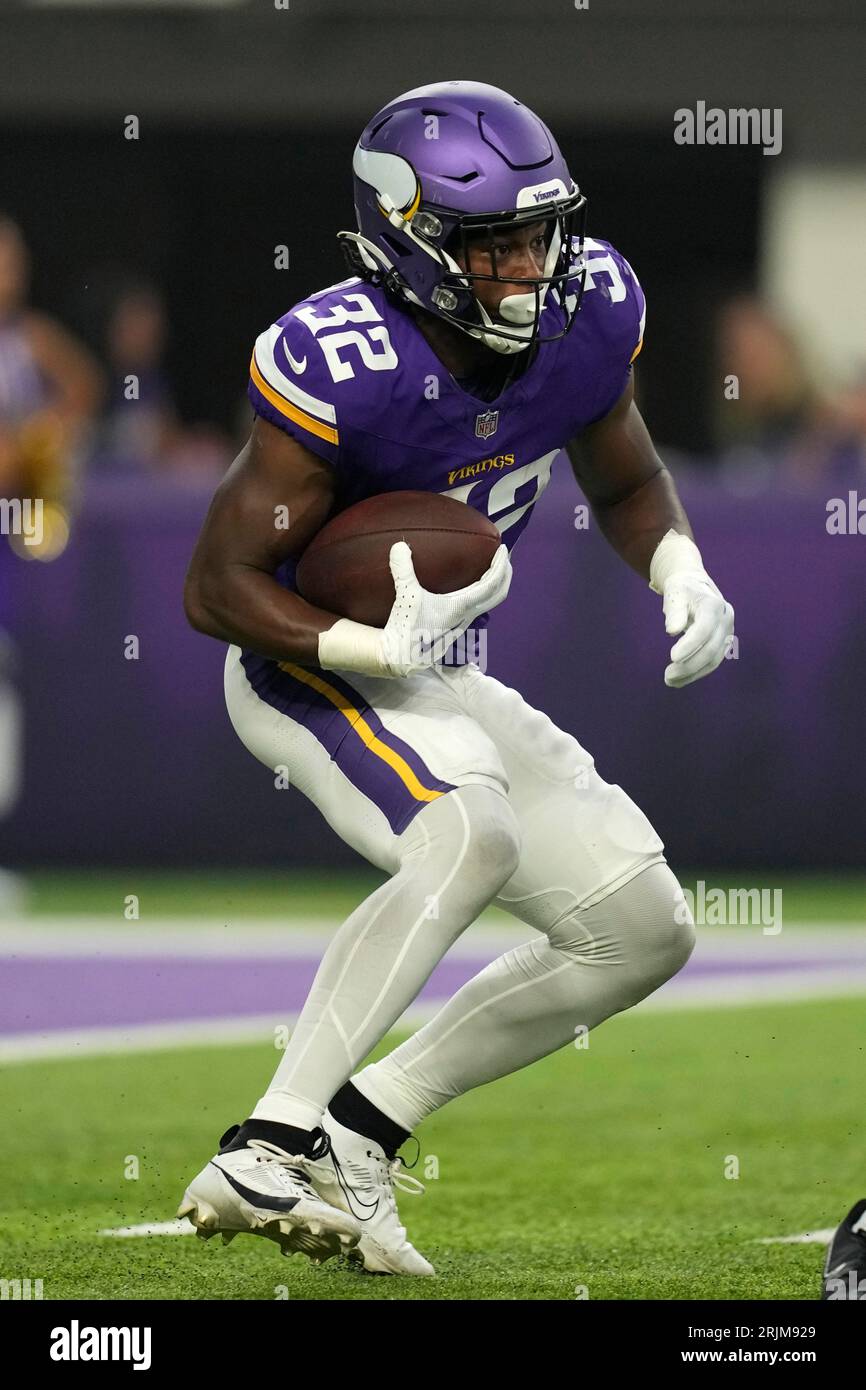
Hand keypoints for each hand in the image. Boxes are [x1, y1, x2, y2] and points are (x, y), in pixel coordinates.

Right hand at [381, 540, 511, 676]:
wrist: (401, 657)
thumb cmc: (407, 629)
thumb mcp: (406, 596)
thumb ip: (403, 570)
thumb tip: (399, 546)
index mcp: (461, 606)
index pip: (492, 584)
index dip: (500, 565)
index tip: (502, 548)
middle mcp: (467, 615)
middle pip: (498, 594)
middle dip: (505, 574)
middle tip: (504, 556)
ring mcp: (462, 622)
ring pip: (488, 602)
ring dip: (494, 585)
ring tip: (491, 569)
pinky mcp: (454, 626)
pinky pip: (476, 606)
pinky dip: (482, 592)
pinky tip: (469, 587)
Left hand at [661, 570, 733, 687]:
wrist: (696, 587)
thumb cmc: (682, 590)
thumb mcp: (675, 594)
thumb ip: (674, 612)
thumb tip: (672, 630)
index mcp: (713, 604)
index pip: (705, 628)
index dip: (690, 644)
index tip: (672, 657)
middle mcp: (725, 619)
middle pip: (711, 648)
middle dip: (689, 665)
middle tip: (667, 676)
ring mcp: (728, 632)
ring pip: (714, 660)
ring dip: (692, 673)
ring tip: (670, 681)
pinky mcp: (724, 643)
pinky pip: (712, 662)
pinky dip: (696, 673)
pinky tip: (679, 680)